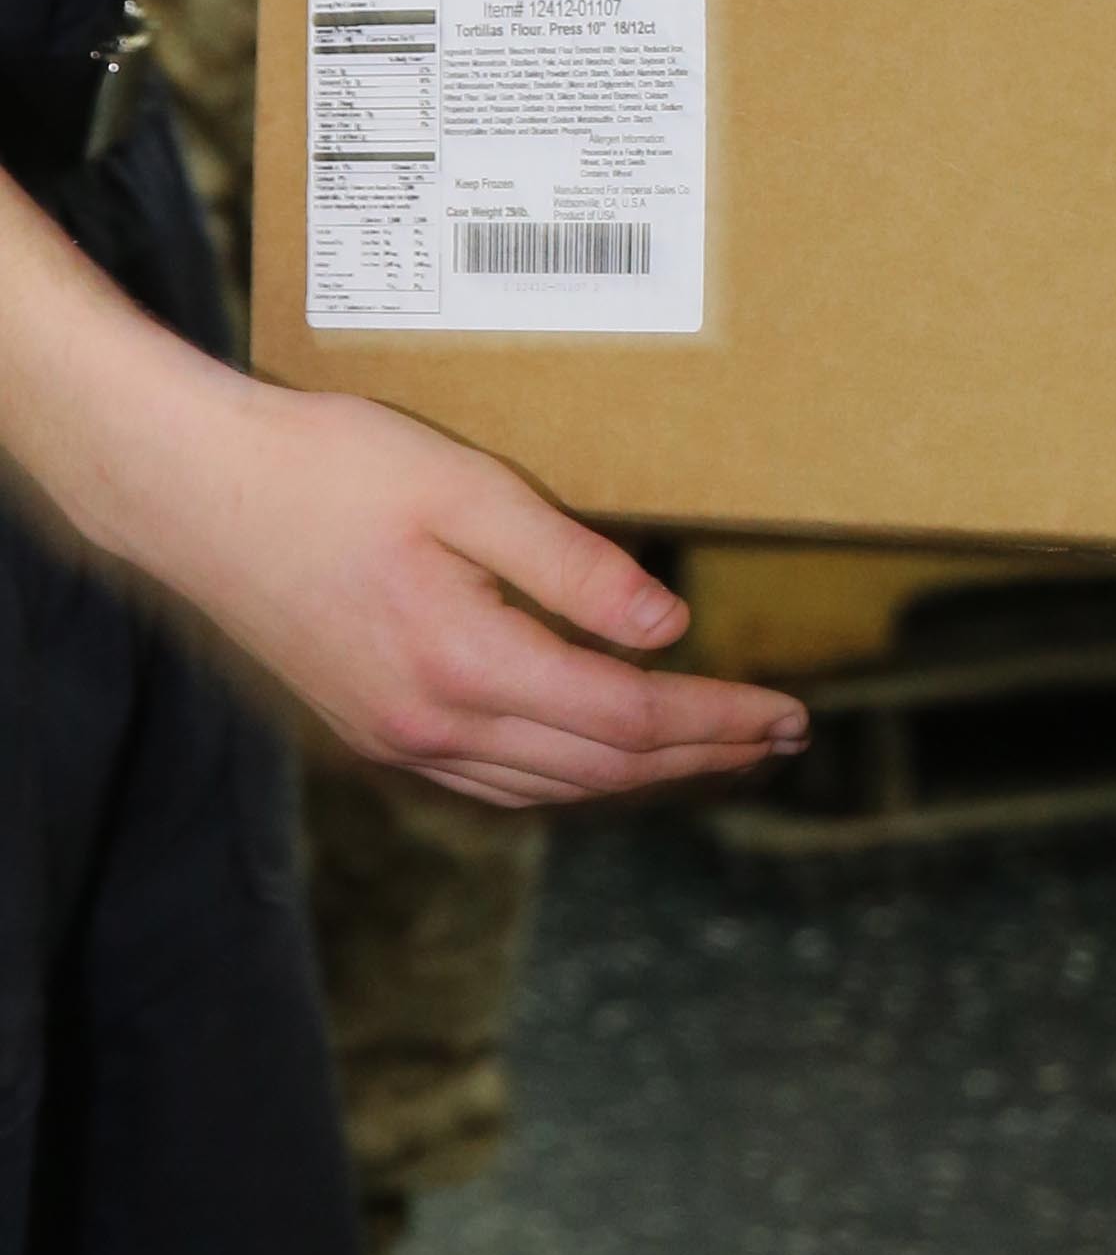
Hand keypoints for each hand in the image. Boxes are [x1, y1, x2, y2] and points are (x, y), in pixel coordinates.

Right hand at [139, 373, 803, 810]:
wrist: (189, 492)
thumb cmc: (322, 469)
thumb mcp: (464, 490)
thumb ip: (571, 564)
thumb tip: (666, 625)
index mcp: (464, 663)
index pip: (626, 716)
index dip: (716, 718)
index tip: (787, 713)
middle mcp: (430, 723)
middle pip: (598, 766)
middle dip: (699, 754)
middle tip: (777, 740)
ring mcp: (395, 734)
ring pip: (547, 784)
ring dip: (638, 773)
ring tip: (711, 749)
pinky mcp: (370, 725)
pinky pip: (492, 776)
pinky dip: (565, 774)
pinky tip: (597, 751)